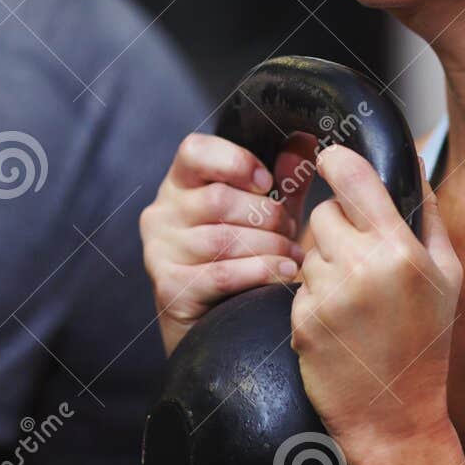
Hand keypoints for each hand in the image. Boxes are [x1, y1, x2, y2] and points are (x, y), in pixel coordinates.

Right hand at [140, 132, 319, 354]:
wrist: (220, 324)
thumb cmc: (244, 259)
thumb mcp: (266, 215)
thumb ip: (284, 180)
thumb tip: (305, 140)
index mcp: (180, 184)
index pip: (194, 151)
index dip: (235, 161)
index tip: (267, 183)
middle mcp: (161, 213)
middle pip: (218, 199)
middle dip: (266, 216)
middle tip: (291, 231)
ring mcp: (159, 250)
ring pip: (223, 239)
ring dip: (270, 247)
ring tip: (294, 257)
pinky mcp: (169, 286)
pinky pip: (222, 273)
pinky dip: (261, 272)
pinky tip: (284, 274)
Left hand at [291, 144, 463, 464]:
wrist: (394, 415)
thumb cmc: (425, 343)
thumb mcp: (447, 276)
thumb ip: (429, 216)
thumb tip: (416, 164)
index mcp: (401, 250)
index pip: (353, 176)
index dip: (336, 159)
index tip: (330, 158)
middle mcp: (362, 268)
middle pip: (323, 212)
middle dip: (335, 226)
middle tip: (357, 256)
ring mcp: (328, 295)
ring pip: (306, 248)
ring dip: (322, 262)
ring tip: (353, 296)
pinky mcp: (302, 320)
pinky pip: (298, 285)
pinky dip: (312, 296)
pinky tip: (338, 321)